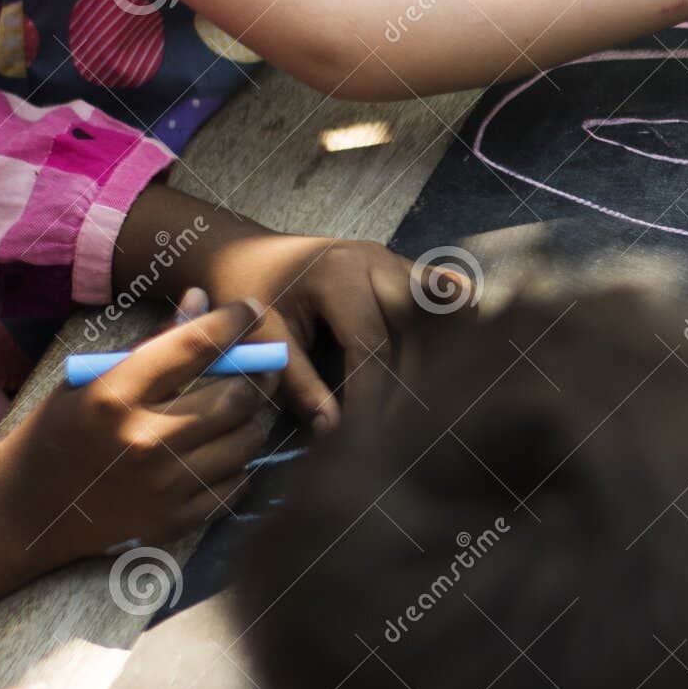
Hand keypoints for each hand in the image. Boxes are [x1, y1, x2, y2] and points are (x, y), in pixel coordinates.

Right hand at [5, 299, 277, 564]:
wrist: (27, 509)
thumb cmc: (62, 429)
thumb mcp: (92, 377)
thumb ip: (153, 343)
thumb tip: (201, 300)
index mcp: (116, 394)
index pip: (195, 345)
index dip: (233, 322)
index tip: (249, 310)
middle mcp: (144, 440)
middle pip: (236, 395)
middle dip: (260, 372)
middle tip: (265, 363)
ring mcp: (163, 485)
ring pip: (246, 439)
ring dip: (254, 417)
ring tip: (244, 405)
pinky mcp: (174, 521)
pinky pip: (237, 483)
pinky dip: (239, 462)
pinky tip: (223, 449)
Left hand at [180, 236, 448, 434]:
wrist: (247, 252)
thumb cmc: (251, 294)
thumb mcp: (265, 338)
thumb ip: (299, 384)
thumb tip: (334, 430)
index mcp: (338, 273)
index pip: (371, 344)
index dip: (372, 395)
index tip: (364, 436)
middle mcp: (375, 259)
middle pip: (415, 325)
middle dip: (409, 378)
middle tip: (392, 425)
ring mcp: (392, 259)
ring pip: (436, 308)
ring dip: (432, 352)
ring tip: (418, 399)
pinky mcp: (398, 266)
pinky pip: (435, 296)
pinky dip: (440, 326)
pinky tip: (439, 361)